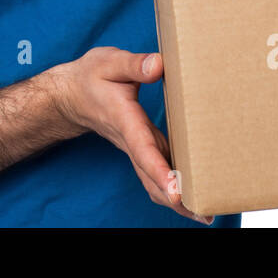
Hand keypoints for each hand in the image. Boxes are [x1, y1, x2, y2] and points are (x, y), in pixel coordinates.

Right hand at [48, 47, 212, 223]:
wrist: (72, 95)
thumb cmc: (92, 77)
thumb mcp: (109, 62)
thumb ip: (134, 65)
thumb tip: (159, 66)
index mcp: (124, 119)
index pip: (142, 149)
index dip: (159, 170)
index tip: (176, 191)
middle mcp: (130, 140)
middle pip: (151, 176)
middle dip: (175, 199)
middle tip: (204, 216)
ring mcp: (135, 148)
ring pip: (153, 181)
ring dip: (176, 201)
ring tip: (205, 215)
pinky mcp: (141, 147)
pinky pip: (156, 173)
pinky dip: (173, 188)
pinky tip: (193, 195)